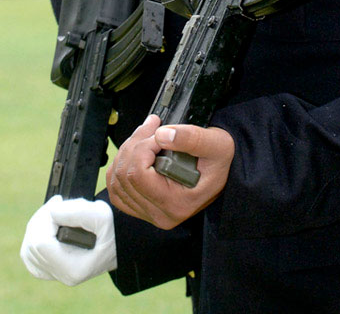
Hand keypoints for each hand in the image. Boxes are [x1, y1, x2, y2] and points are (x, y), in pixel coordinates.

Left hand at [20, 195, 116, 285]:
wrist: (117, 240)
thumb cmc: (111, 229)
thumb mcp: (100, 214)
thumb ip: (75, 211)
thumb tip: (51, 212)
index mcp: (73, 268)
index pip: (41, 243)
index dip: (45, 219)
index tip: (58, 204)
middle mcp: (62, 275)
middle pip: (33, 245)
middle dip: (41, 219)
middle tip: (57, 204)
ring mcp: (55, 274)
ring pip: (28, 251)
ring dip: (37, 227)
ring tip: (53, 213)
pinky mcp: (51, 269)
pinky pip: (29, 257)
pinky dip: (33, 238)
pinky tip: (45, 225)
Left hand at [106, 114, 234, 228]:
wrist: (223, 170)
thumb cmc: (220, 160)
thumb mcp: (217, 144)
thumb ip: (192, 138)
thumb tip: (161, 135)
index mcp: (175, 203)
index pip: (137, 174)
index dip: (142, 146)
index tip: (159, 132)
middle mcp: (160, 214)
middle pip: (124, 176)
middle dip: (134, 144)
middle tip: (152, 127)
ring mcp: (148, 213)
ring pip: (116, 182)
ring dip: (125, 153)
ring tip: (144, 137)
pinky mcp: (142, 207)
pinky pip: (117, 190)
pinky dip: (119, 168)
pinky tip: (135, 153)